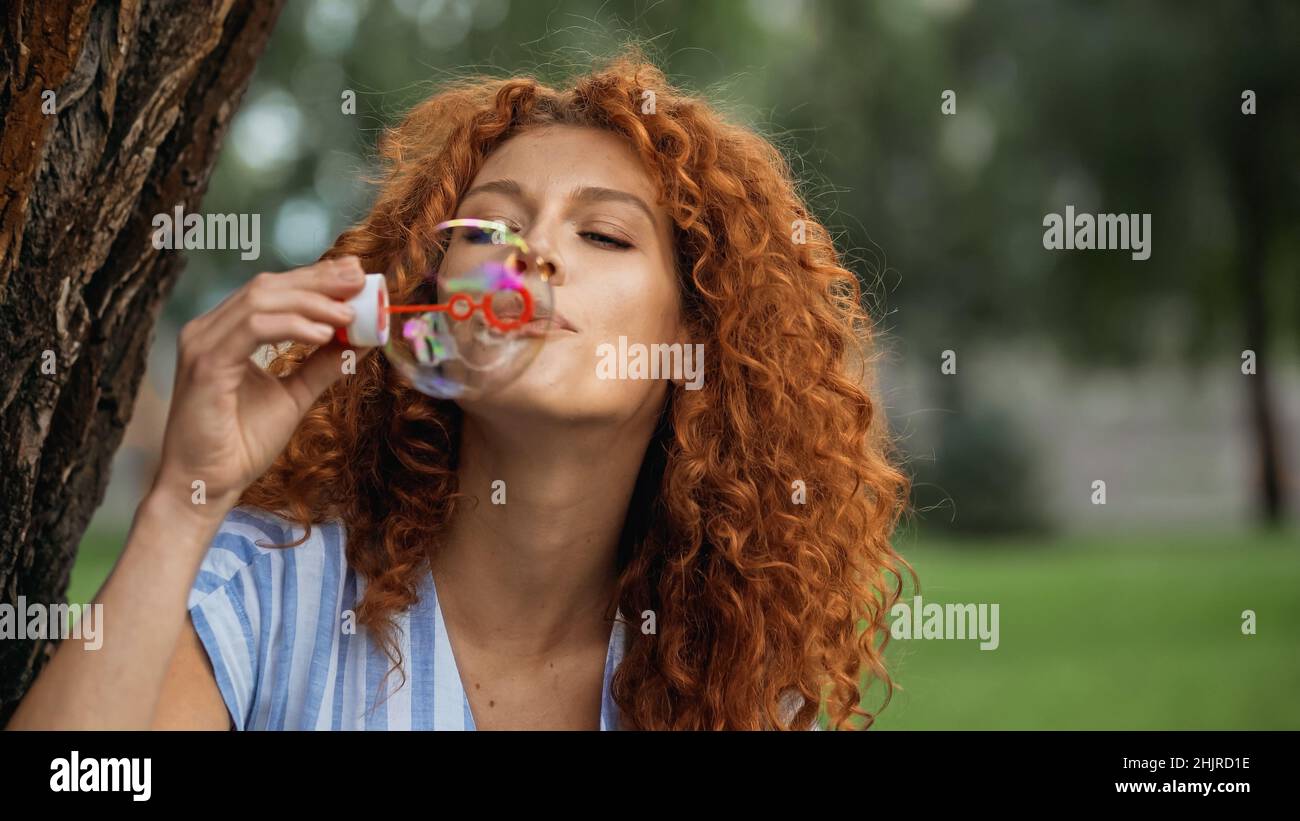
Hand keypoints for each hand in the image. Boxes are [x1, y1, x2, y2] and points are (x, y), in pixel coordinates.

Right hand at [151, 256, 372, 516]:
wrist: (208, 486)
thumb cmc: (241, 445)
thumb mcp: (293, 397)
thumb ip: (320, 366)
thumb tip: (359, 340)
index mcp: (225, 333)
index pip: (273, 291)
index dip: (316, 278)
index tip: (357, 274)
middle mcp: (208, 330)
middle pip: (268, 286)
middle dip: (319, 280)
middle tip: (360, 279)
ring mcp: (202, 344)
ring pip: (261, 300)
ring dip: (312, 302)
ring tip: (349, 313)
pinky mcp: (205, 365)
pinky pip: (253, 329)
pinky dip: (292, 326)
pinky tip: (324, 335)